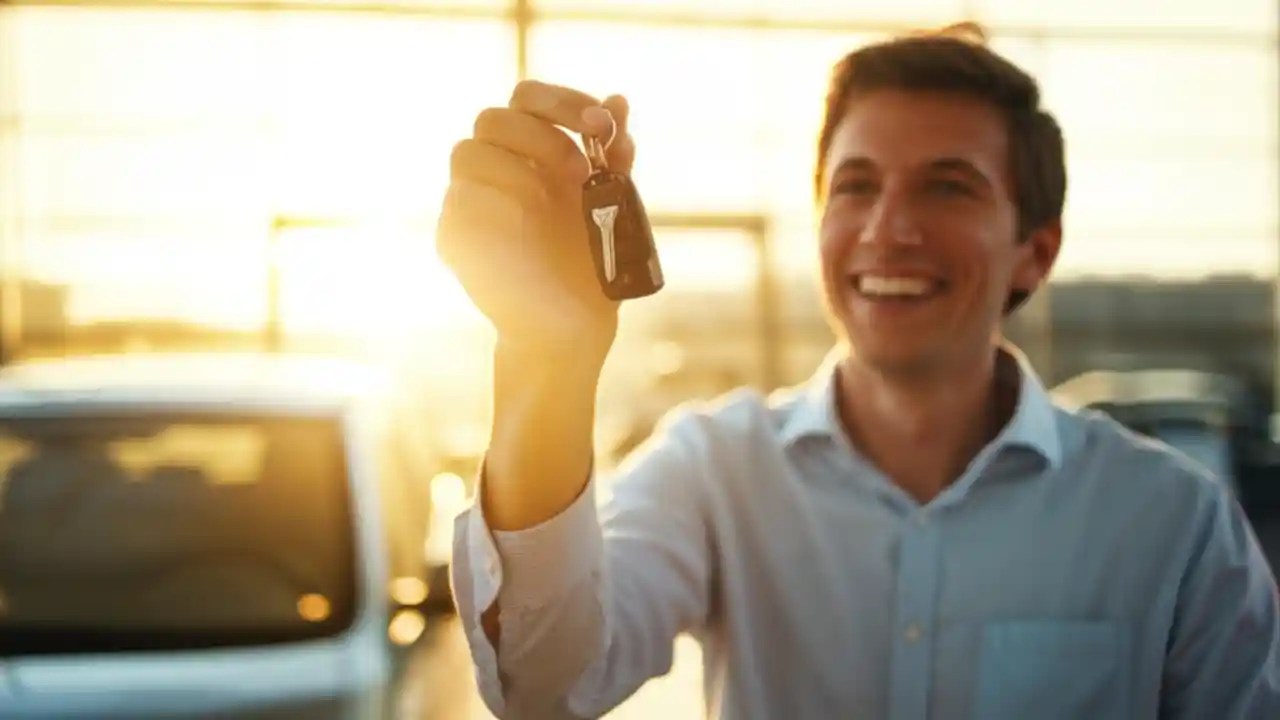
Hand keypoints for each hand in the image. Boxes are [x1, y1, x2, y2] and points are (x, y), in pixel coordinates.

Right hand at [436, 80, 635, 361]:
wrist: (572, 327)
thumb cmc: (592, 263)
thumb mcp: (614, 206)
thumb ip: (614, 158)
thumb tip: (619, 100)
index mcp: (534, 152)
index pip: (527, 98)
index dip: (562, 101)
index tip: (600, 127)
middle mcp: (498, 168)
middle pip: (492, 118)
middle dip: (541, 135)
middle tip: (579, 173)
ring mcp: (470, 201)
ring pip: (467, 153)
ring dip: (517, 171)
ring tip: (550, 204)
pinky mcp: (453, 237)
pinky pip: (458, 203)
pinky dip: (497, 209)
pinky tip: (528, 230)